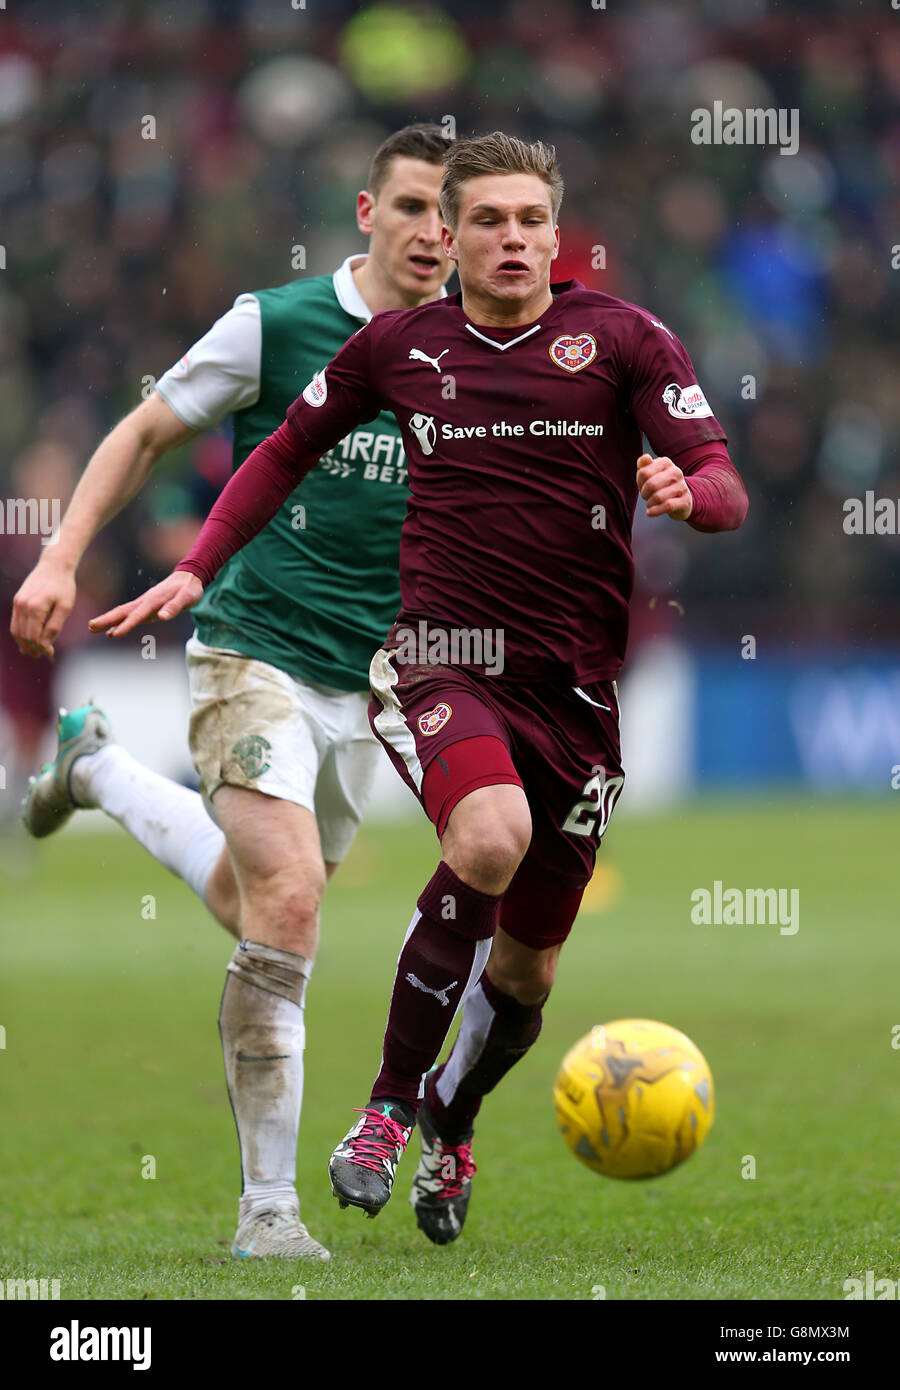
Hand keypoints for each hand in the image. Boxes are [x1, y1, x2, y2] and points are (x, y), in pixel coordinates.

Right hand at [11, 559, 76, 658]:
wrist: (54, 565)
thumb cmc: (64, 586)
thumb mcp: (65, 607)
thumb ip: (55, 626)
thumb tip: (46, 644)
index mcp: (35, 607)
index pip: (34, 637)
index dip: (42, 649)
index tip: (51, 654)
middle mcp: (22, 605)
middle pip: (23, 636)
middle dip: (33, 649)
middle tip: (44, 656)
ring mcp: (17, 603)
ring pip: (16, 631)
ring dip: (24, 644)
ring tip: (35, 652)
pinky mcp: (17, 601)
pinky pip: (15, 622)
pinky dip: (20, 634)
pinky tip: (28, 640)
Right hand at [89, 570, 203, 638]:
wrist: (189, 576)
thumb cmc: (190, 588)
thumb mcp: (188, 597)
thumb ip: (175, 607)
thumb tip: (162, 617)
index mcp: (154, 600)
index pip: (138, 615)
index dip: (126, 625)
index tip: (113, 635)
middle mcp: (146, 601)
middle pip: (123, 611)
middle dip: (107, 620)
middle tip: (90, 627)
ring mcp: (144, 604)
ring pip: (124, 612)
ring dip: (109, 621)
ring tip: (93, 629)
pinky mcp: (146, 607)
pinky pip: (130, 615)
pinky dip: (120, 622)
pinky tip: (112, 631)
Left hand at [636, 453, 692, 520]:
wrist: (680, 499)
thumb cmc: (661, 485)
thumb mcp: (650, 474)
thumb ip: (644, 465)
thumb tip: (645, 458)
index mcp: (666, 462)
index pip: (644, 472)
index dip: (640, 482)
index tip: (642, 486)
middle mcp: (676, 472)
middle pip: (651, 484)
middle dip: (644, 493)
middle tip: (646, 496)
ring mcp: (682, 486)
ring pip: (658, 497)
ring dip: (649, 503)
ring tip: (649, 504)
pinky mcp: (685, 501)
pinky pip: (667, 506)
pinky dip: (655, 511)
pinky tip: (649, 512)